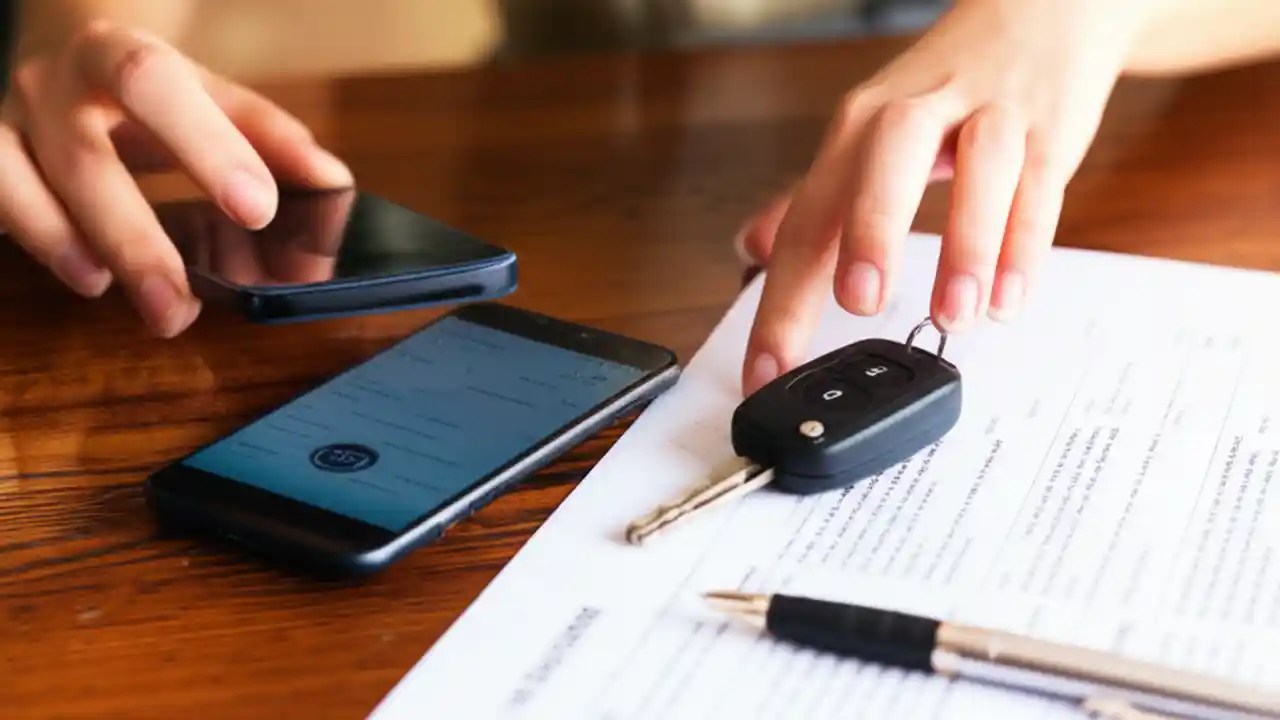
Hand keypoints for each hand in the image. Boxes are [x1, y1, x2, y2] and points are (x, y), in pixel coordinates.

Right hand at [0, 21, 351, 336]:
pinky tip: (85, 276)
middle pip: (86, 157)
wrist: (68, 48)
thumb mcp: (212, 98)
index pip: (158, 88)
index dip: (207, 147)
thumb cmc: (154, 89)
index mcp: (124, 57)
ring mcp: (13, 123)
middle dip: (135, 239)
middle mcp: (56, 85)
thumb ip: (269, 137)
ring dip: (70, 248)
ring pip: (19, 183)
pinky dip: (35, 240)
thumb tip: (332, 180)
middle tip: (180, 303)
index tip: (259, 208)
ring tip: (128, 297)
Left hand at [738, 0, 1158, 393]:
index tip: (767, 371)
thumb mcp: (867, 136)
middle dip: (869, 232)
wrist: (1040, 12)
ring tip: (954, 317)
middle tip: (861, 303)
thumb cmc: (947, 88)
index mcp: (856, 129)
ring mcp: (984, 116)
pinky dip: (1024, 243)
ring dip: (965, 244)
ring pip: (977, 165)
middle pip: (883, 161)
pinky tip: (1009, 297)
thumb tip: (751, 248)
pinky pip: (1037, 185)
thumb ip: (815, 200)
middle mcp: (912, 116)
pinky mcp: (1047, 128)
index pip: (806, 221)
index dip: (781, 302)